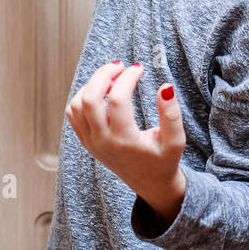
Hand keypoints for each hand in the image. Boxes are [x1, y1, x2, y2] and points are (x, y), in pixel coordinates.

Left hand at [65, 61, 186, 221]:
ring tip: (112, 79)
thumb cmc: (163, 161)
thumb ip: (172, 115)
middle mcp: (102, 141)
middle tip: (120, 66)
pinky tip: (103, 92)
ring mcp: (90, 141)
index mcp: (124, 140)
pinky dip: (83, 96)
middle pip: (89, 99)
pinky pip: (73, 113)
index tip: (140, 68)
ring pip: (76, 104)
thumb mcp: (175, 141)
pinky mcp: (86, 140)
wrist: (149, 183)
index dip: (128, 77)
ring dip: (92, 85)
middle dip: (103, 74)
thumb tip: (165, 87)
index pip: (117, 99)